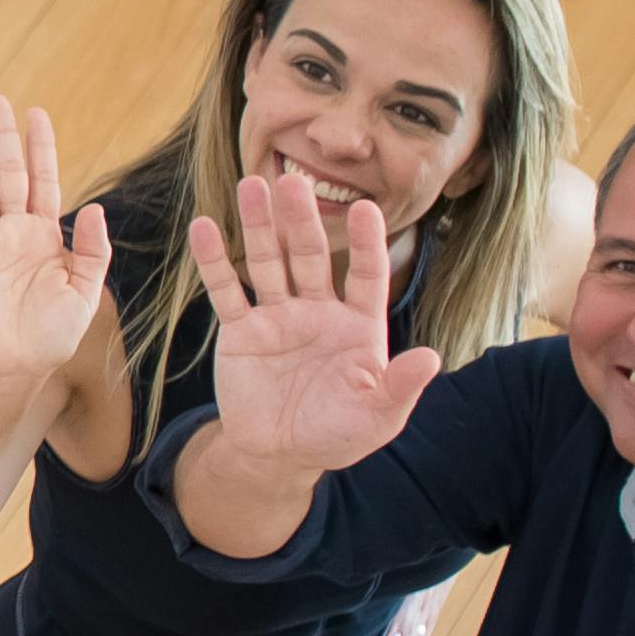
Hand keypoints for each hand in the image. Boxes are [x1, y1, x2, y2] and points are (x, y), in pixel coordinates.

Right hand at [0, 94, 112, 398]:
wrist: (15, 364)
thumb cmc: (53, 334)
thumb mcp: (85, 291)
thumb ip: (92, 251)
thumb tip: (93, 208)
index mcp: (47, 235)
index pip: (44, 180)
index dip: (41, 147)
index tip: (36, 113)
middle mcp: (15, 230)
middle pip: (8, 172)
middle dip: (3, 136)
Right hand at [186, 168, 438, 478]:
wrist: (280, 454)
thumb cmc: (338, 433)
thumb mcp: (377, 416)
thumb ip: (399, 385)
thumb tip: (432, 357)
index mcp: (358, 324)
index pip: (364, 275)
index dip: (365, 244)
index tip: (366, 209)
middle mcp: (318, 310)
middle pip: (310, 257)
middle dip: (301, 220)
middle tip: (293, 180)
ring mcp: (277, 317)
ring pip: (268, 263)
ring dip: (258, 225)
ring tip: (251, 184)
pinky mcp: (240, 332)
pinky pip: (226, 292)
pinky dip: (214, 261)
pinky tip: (203, 227)